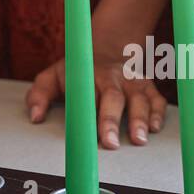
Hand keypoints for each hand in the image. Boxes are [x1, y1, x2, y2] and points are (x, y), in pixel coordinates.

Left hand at [25, 57, 166, 148]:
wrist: (106, 49)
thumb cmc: (77, 72)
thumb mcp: (53, 77)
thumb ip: (39, 95)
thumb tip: (35, 117)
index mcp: (87, 75)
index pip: (87, 95)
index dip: (84, 115)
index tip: (84, 133)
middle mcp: (112, 77)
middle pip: (114, 98)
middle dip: (112, 121)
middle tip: (111, 143)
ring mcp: (132, 81)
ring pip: (139, 98)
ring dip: (140, 119)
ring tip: (139, 140)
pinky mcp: (148, 86)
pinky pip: (157, 99)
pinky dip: (158, 113)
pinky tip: (155, 128)